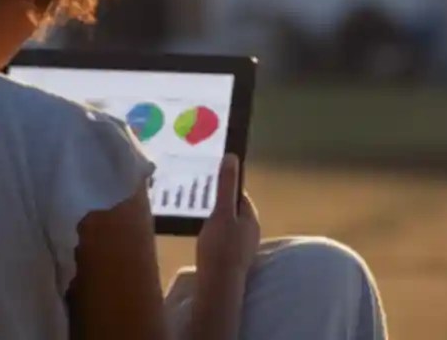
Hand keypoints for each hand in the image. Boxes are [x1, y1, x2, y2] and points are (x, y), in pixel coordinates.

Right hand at [195, 154, 260, 282]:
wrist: (218, 287)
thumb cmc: (221, 247)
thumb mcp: (221, 211)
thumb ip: (226, 185)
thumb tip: (232, 157)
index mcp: (251, 218)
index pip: (239, 195)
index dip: (224, 187)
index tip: (207, 183)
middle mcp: (250, 233)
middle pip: (233, 211)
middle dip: (217, 204)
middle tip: (197, 200)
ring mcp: (242, 248)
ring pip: (227, 227)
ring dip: (213, 222)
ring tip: (195, 219)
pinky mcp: (232, 261)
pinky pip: (222, 242)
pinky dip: (212, 237)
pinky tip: (200, 241)